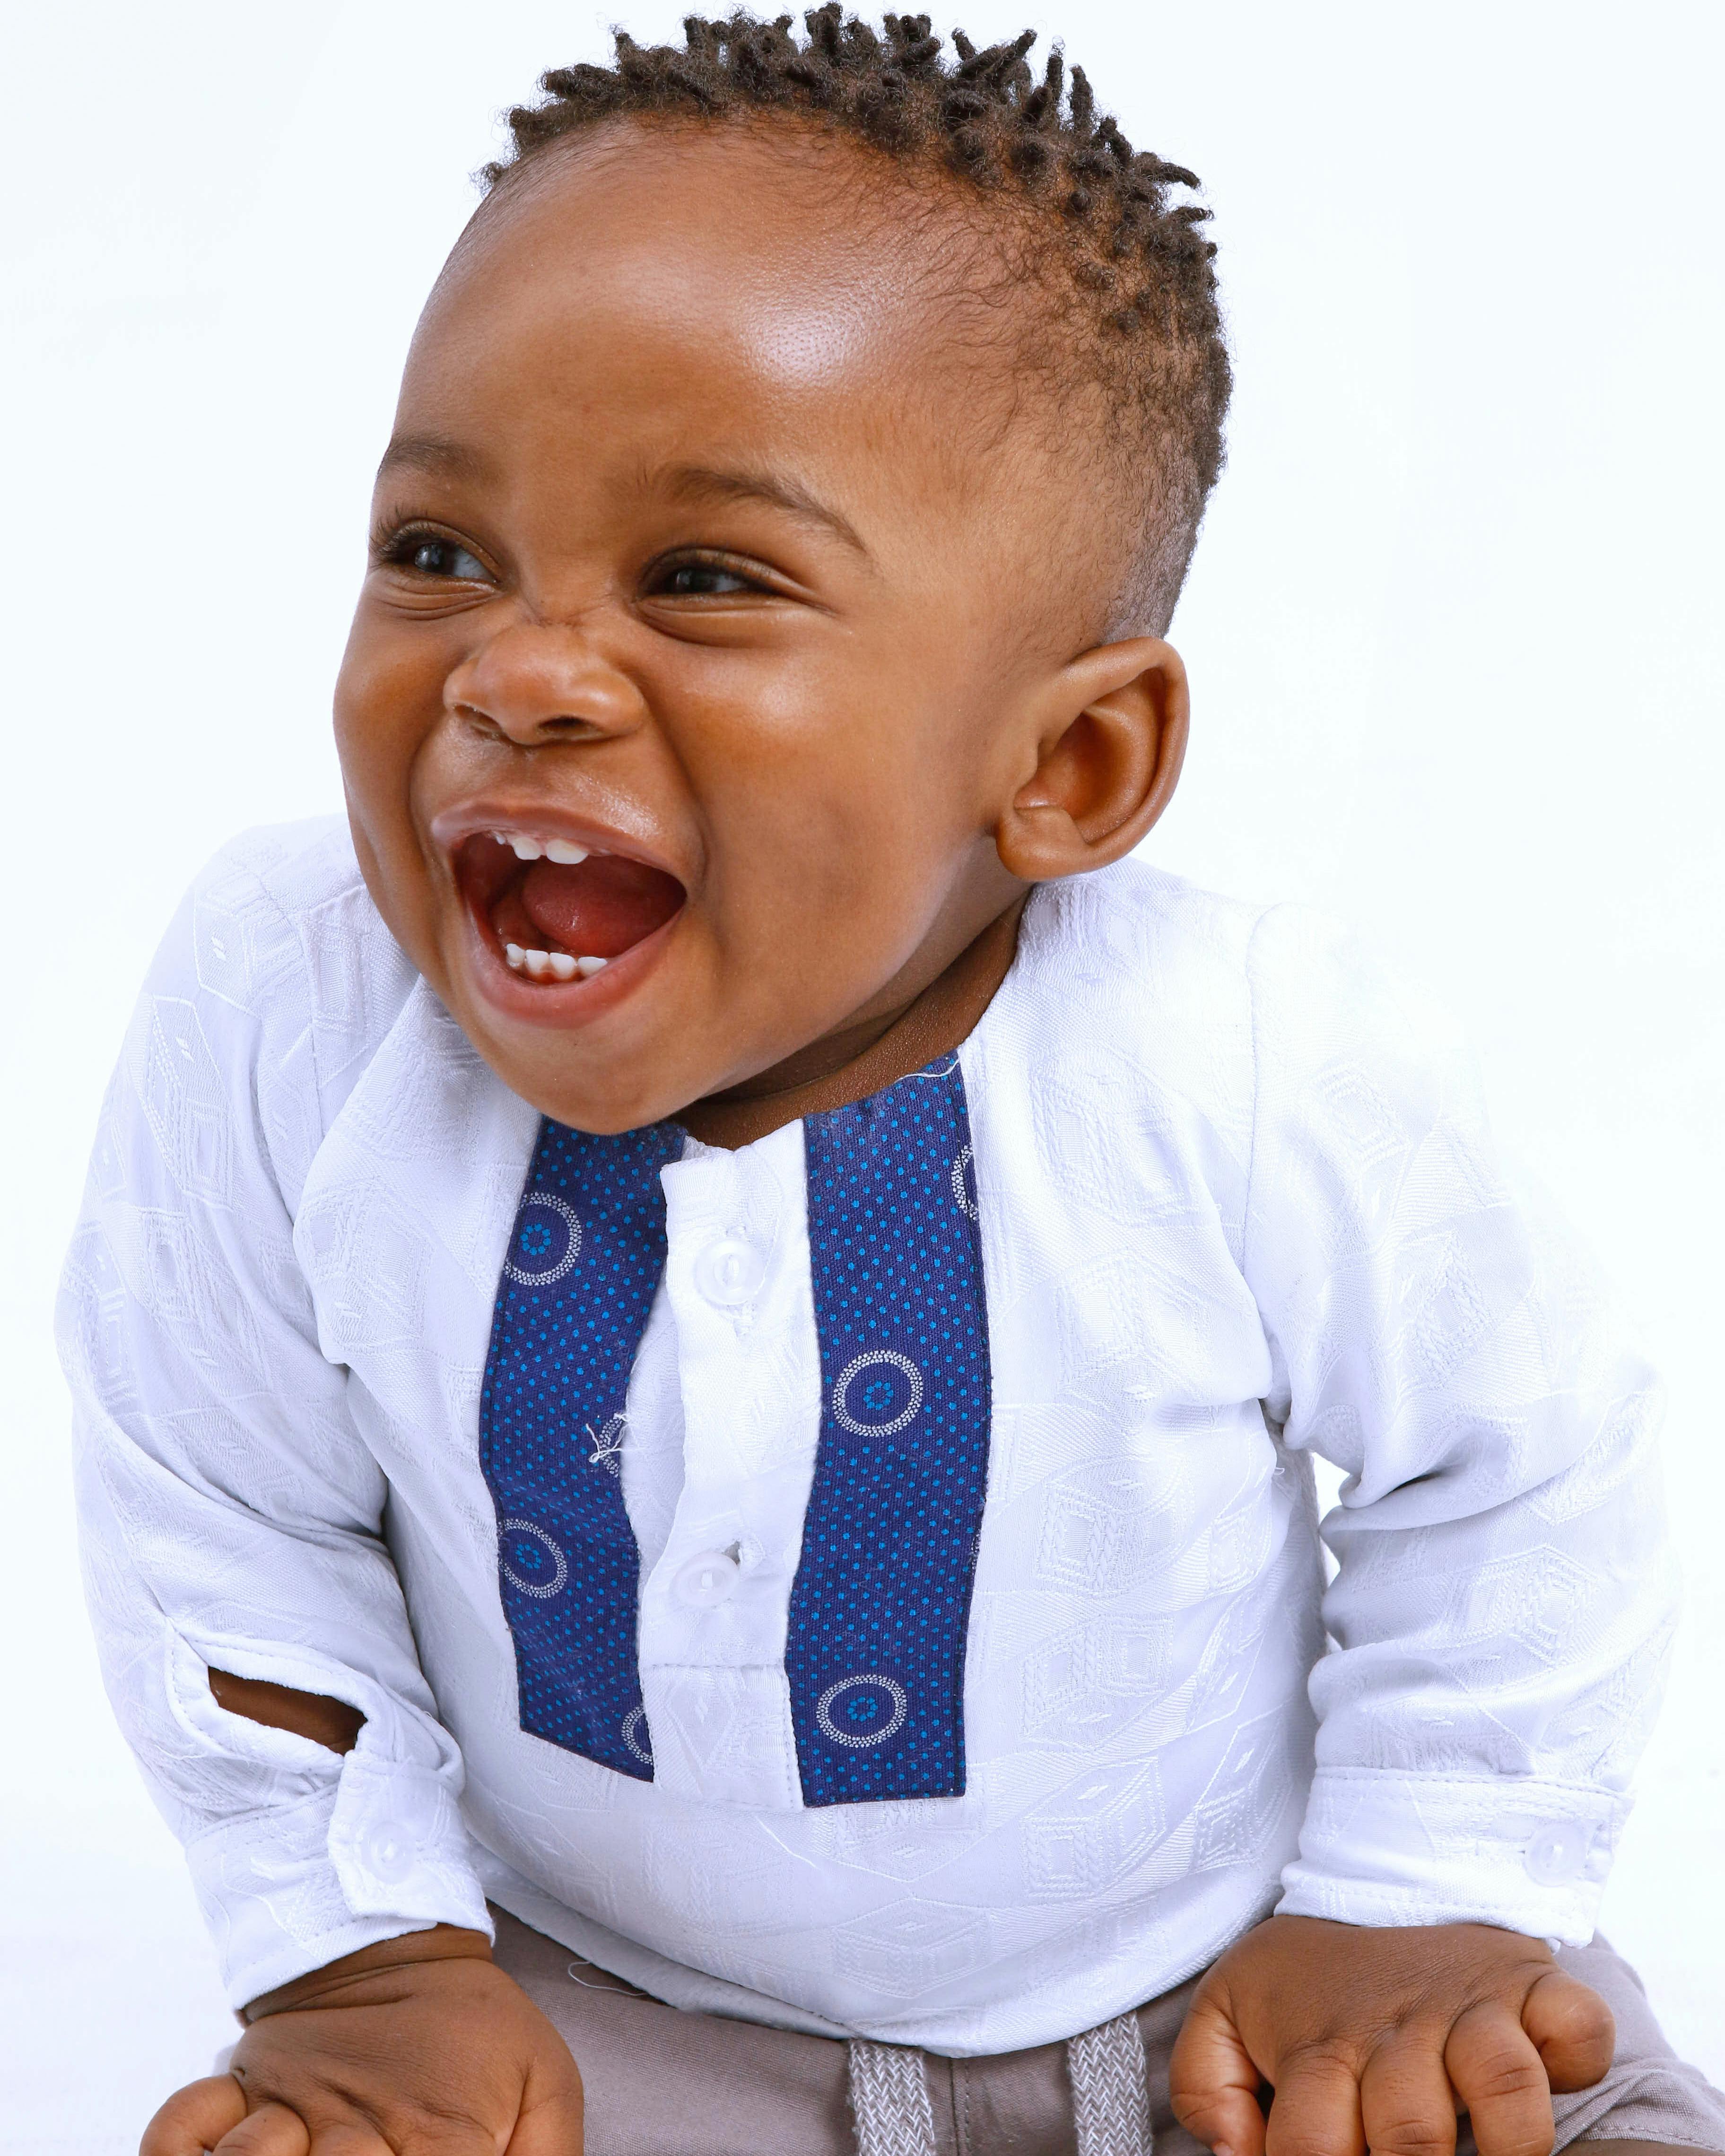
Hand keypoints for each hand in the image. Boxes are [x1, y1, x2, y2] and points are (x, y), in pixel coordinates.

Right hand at [142, 1926, 583, 2154]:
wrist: (399, 1943)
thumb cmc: (474, 2025)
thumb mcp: (544, 2081)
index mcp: (439, 2132)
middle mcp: (356, 2125)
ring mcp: (289, 2107)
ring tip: (295, 2153)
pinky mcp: (240, 2091)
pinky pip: (176, 2133)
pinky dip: (180, 2150)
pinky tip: (223, 2154)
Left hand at [1169, 1916, 1613, 2155]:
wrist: (1377, 1877)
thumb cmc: (1308, 1977)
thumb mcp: (1227, 2010)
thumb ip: (1204, 2084)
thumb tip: (1231, 2152)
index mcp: (1322, 2045)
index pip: (1311, 2145)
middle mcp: (1399, 2031)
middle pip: (1411, 2135)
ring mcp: (1472, 2008)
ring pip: (1506, 2089)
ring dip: (1509, 2144)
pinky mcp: (1532, 1987)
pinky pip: (1577, 2026)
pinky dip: (1577, 2055)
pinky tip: (1554, 2076)